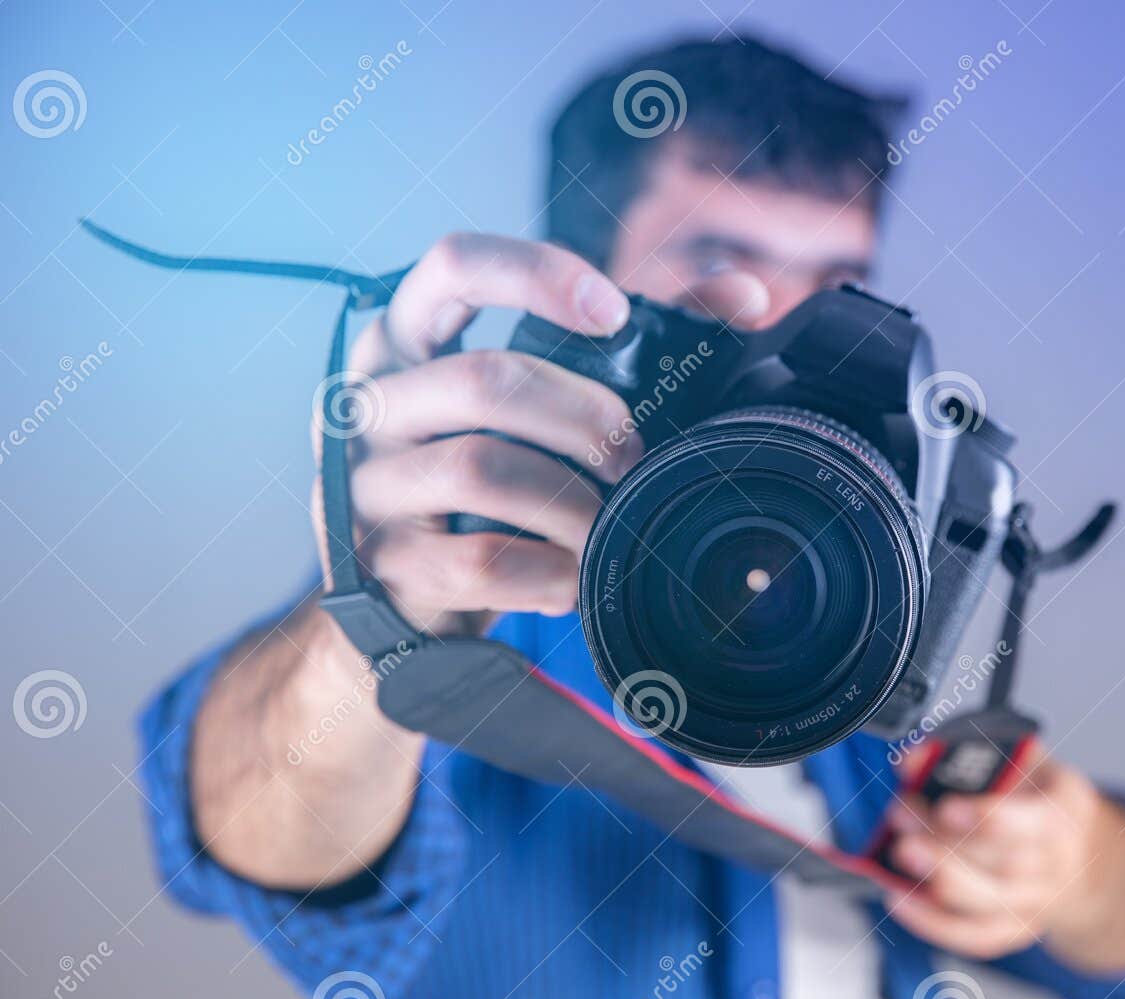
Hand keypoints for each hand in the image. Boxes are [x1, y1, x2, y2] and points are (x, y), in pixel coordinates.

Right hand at [312, 231, 768, 634]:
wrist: (410, 592)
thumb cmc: (490, 472)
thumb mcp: (544, 400)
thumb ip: (637, 341)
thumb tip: (743, 296)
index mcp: (409, 338)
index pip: (454, 265)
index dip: (537, 275)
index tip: (613, 313)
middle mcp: (370, 397)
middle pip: (484, 379)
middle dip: (584, 418)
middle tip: (633, 454)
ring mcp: (365, 481)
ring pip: (478, 468)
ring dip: (572, 502)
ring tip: (611, 524)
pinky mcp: (380, 561)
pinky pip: (479, 560)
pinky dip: (549, 573)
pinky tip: (577, 580)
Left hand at [885, 749, 1124, 972]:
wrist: (1076, 849)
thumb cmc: (1035, 795)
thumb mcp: (1015, 757)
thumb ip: (967, 754)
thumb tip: (912, 760)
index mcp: (1063, 810)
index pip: (1034, 822)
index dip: (988, 818)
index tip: (946, 807)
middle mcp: (1057, 861)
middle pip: (1004, 865)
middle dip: (946, 845)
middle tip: (902, 819)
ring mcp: (1038, 901)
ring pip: (989, 902)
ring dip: (936, 879)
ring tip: (899, 853)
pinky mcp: (1016, 929)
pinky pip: (977, 936)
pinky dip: (934, 923)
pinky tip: (900, 899)